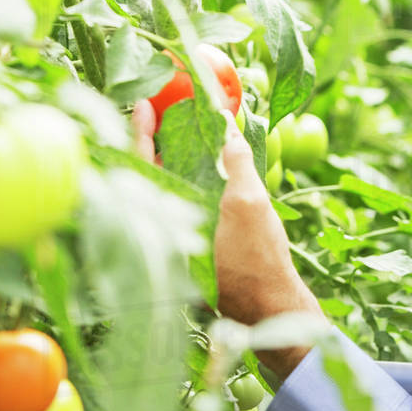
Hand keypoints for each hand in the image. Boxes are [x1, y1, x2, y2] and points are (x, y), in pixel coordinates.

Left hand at [130, 100, 324, 379]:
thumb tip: (227, 128)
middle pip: (149, 175)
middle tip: (159, 110)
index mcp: (169, 213)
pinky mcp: (192, 250)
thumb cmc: (258, 257)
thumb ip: (236, 164)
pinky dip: (188, 184)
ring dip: (170, 161)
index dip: (141, 131)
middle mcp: (164, 228)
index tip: (143, 103)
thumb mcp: (250, 202)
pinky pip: (183, 207)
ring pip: (165, 192)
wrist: (270, 307)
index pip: (144, 163)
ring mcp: (178, 239)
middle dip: (153, 141)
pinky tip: (201, 170)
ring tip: (178, 131)